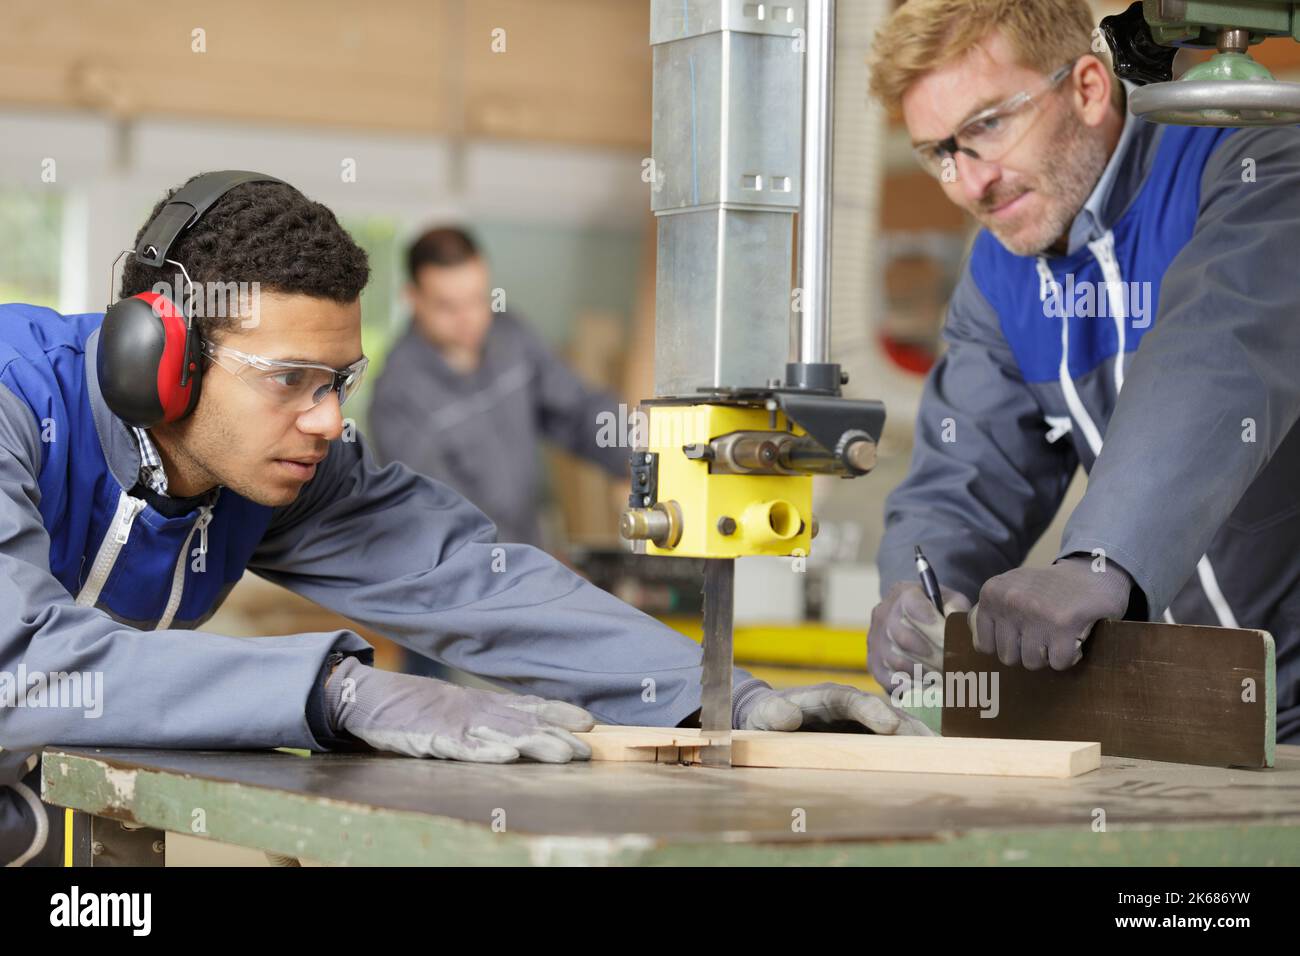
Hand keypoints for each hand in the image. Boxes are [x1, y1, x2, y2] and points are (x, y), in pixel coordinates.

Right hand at [325, 657, 594, 762]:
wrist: (366, 696)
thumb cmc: (412, 706)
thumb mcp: (455, 708)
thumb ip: (484, 716)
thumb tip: (521, 727)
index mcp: (480, 704)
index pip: (527, 706)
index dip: (558, 712)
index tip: (588, 721)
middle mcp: (474, 711)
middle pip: (523, 723)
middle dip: (557, 734)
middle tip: (586, 747)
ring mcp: (454, 724)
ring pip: (502, 735)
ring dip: (534, 744)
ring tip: (562, 753)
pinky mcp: (432, 739)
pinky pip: (463, 747)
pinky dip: (486, 751)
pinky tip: (507, 756)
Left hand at [734, 682, 933, 735]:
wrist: (768, 718)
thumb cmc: (765, 715)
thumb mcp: (763, 714)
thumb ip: (772, 713)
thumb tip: (787, 714)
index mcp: (826, 696)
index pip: (851, 700)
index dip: (871, 710)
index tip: (891, 724)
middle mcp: (849, 705)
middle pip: (882, 711)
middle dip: (906, 726)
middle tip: (931, 744)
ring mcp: (860, 720)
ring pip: (893, 726)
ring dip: (915, 739)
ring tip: (941, 755)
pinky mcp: (865, 735)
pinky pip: (892, 741)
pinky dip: (910, 749)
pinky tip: (931, 762)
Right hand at [867, 582, 970, 690]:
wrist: (915, 622)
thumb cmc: (938, 612)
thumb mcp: (951, 602)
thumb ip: (956, 609)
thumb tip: (956, 625)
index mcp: (902, 593)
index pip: (911, 605)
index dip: (931, 623)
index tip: (948, 638)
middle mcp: (883, 614)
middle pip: (903, 637)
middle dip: (933, 654)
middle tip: (953, 664)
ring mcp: (875, 640)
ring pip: (897, 661)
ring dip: (925, 672)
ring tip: (945, 675)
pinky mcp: (874, 663)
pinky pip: (890, 679)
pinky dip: (913, 684)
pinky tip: (930, 683)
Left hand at [969, 555, 1130, 669]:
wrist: (1093, 570)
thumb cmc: (1048, 588)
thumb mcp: (1011, 588)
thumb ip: (992, 613)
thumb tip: (979, 647)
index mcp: (992, 592)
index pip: (985, 645)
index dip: (1007, 644)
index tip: (1022, 632)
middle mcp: (1010, 601)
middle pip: (1008, 657)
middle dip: (1027, 651)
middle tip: (1043, 632)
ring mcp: (1036, 613)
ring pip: (1032, 662)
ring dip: (1048, 655)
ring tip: (1056, 634)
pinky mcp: (1064, 625)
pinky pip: (1059, 663)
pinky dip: (1069, 657)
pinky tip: (1073, 637)